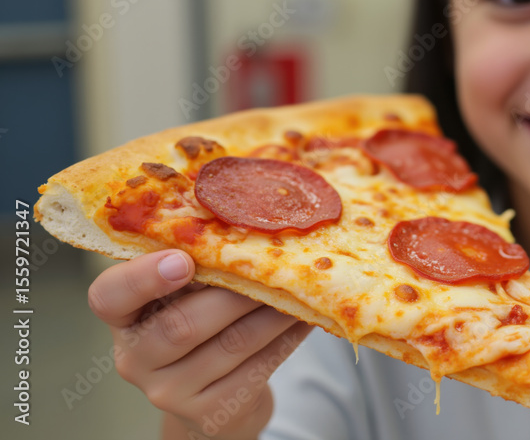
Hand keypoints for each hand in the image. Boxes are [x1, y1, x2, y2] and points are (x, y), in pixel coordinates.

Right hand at [87, 249, 313, 438]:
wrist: (216, 396)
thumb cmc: (199, 325)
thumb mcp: (184, 296)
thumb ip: (198, 266)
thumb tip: (250, 232)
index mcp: (122, 317)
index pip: (108, 296)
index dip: (142, 278)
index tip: (183, 261)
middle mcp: (134, 359)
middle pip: (183, 324)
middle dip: (236, 293)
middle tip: (273, 268)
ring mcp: (169, 393)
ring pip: (231, 343)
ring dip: (273, 312)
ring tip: (302, 289)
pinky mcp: (210, 414)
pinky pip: (256, 368)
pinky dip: (286, 338)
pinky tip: (304, 319)